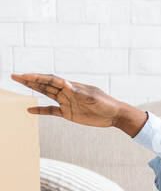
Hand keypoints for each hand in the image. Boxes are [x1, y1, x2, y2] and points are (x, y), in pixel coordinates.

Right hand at [10, 72, 145, 134]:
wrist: (114, 115)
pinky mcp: (68, 113)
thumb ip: (78, 91)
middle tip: (15, 76)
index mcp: (72, 86)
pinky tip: (30, 110)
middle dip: (30, 80)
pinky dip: (41, 110)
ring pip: (46, 95)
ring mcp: (66, 102)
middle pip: (45, 85)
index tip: (25, 76)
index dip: (38, 78)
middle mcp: (67, 92)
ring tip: (20, 84)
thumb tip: (64, 83)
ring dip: (33, 90)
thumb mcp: (92, 97)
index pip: (51, 80)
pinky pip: (51, 111)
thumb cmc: (106, 103)